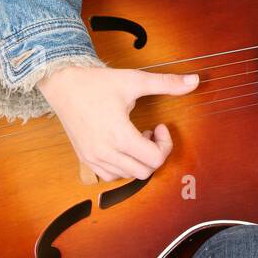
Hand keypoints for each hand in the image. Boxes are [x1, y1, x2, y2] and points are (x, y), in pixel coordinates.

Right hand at [38, 62, 199, 181]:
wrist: (62, 84)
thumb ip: (166, 83)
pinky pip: (110, 176)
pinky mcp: (85, 159)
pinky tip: (122, 147)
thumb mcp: (134, 81)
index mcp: (119, 135)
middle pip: (144, 171)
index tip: (159, 126)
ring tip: (134, 138)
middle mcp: (105, 152)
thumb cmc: (96, 83)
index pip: (155, 159)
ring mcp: (93, 158)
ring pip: (128, 176)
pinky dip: (122, 167)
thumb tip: (195, 81)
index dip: (165, 144)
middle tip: (149, 134)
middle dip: (154, 154)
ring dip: (138, 161)